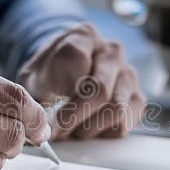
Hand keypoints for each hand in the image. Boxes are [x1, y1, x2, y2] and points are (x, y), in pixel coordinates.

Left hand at [17, 23, 145, 139]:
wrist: (62, 79)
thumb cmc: (48, 77)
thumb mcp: (31, 77)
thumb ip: (36, 96)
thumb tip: (46, 126)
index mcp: (85, 35)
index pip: (76, 59)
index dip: (61, 95)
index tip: (49, 118)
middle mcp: (112, 51)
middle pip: (100, 90)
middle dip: (75, 117)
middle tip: (58, 131)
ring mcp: (128, 74)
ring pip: (116, 110)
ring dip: (90, 128)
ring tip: (72, 129)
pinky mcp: (137, 99)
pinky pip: (124, 125)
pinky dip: (103, 134)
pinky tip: (88, 128)